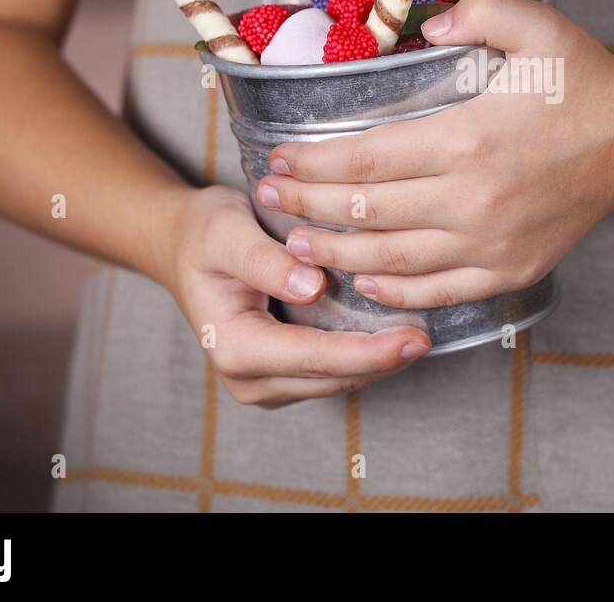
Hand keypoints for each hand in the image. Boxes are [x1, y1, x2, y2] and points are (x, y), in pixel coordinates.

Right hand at [158, 186, 430, 405]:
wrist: (184, 244)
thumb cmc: (205, 234)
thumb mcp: (225, 233)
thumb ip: (264, 260)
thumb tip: (310, 286)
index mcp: (233, 347)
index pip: (314, 357)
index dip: (368, 352)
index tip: (414, 338)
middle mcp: (249, 377)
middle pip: (332, 377)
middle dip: (383, 361)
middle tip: (430, 335)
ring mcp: (266, 380)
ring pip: (337, 380)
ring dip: (378, 361)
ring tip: (421, 333)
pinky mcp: (283, 372)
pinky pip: (332, 370)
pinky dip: (364, 354)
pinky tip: (395, 330)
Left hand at [258, 0, 613, 309]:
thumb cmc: (585, 81)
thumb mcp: (537, 24)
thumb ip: (476, 11)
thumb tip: (423, 25)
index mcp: (467, 140)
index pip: (365, 162)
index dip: (313, 165)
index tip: (279, 160)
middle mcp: (473, 201)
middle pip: (367, 214)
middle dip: (307, 208)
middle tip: (269, 200)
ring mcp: (492, 243)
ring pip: (393, 260)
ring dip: (337, 253)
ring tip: (297, 244)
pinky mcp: (512, 269)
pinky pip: (441, 291)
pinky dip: (395, 292)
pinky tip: (364, 281)